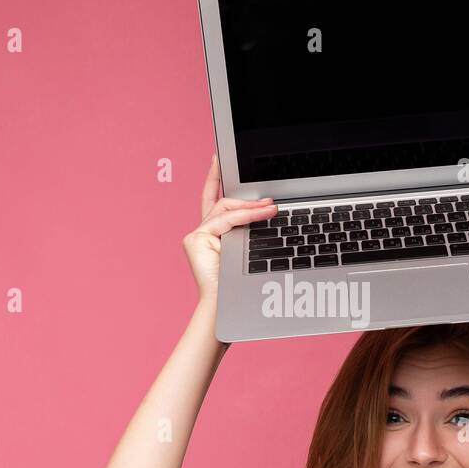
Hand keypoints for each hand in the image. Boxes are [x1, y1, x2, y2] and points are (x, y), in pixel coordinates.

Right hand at [183, 154, 276, 305]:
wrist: (228, 309)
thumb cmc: (241, 287)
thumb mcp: (248, 251)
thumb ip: (250, 230)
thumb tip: (270, 209)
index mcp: (213, 235)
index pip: (215, 200)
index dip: (214, 177)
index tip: (217, 159)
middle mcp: (201, 232)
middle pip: (223, 202)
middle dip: (246, 198)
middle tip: (270, 199)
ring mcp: (196, 235)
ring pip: (226, 210)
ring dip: (253, 208)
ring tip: (273, 208)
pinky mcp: (195, 239)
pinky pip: (225, 221)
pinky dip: (246, 216)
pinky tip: (264, 214)